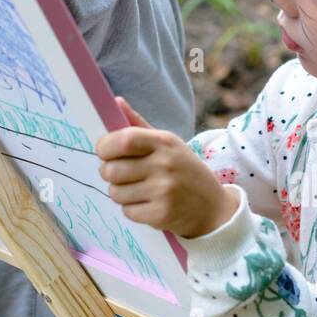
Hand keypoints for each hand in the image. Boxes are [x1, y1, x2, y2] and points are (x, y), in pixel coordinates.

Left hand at [96, 97, 239, 239]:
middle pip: (111, 170)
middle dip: (108, 172)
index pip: (123, 140)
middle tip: (120, 173)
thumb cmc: (183, 169)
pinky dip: (132, 209)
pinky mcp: (161, 214)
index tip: (104, 151)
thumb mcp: (167, 143)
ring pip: (115, 193)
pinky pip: (127, 212)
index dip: (105, 146)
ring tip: (137, 189)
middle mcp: (164, 164)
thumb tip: (115, 101)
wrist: (212, 206)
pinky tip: (147, 203)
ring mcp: (164, 191)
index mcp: (163, 142)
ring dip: (120, 192)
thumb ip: (138, 125)